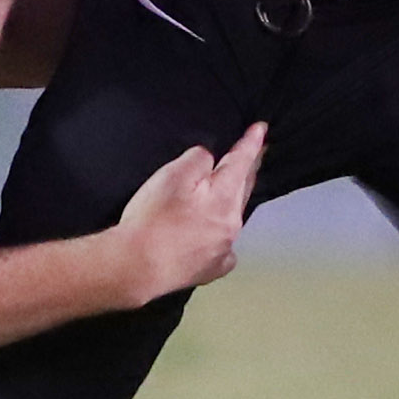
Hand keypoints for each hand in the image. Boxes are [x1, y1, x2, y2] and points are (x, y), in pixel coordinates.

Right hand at [109, 123, 265, 301]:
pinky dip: (221, 237)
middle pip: (243, 189)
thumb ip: (198, 160)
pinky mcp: (212, 268)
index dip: (251, 143)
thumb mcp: (172, 175)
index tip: (261, 129)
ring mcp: (224, 248)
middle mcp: (232, 222)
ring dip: (234, 201)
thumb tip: (210, 162)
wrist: (137, 266)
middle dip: (249, 169)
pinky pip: (224, 247)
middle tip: (257, 152)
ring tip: (231, 191)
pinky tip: (212, 236)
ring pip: (234, 217)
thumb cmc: (152, 219)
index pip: (242, 161)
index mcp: (224, 196)